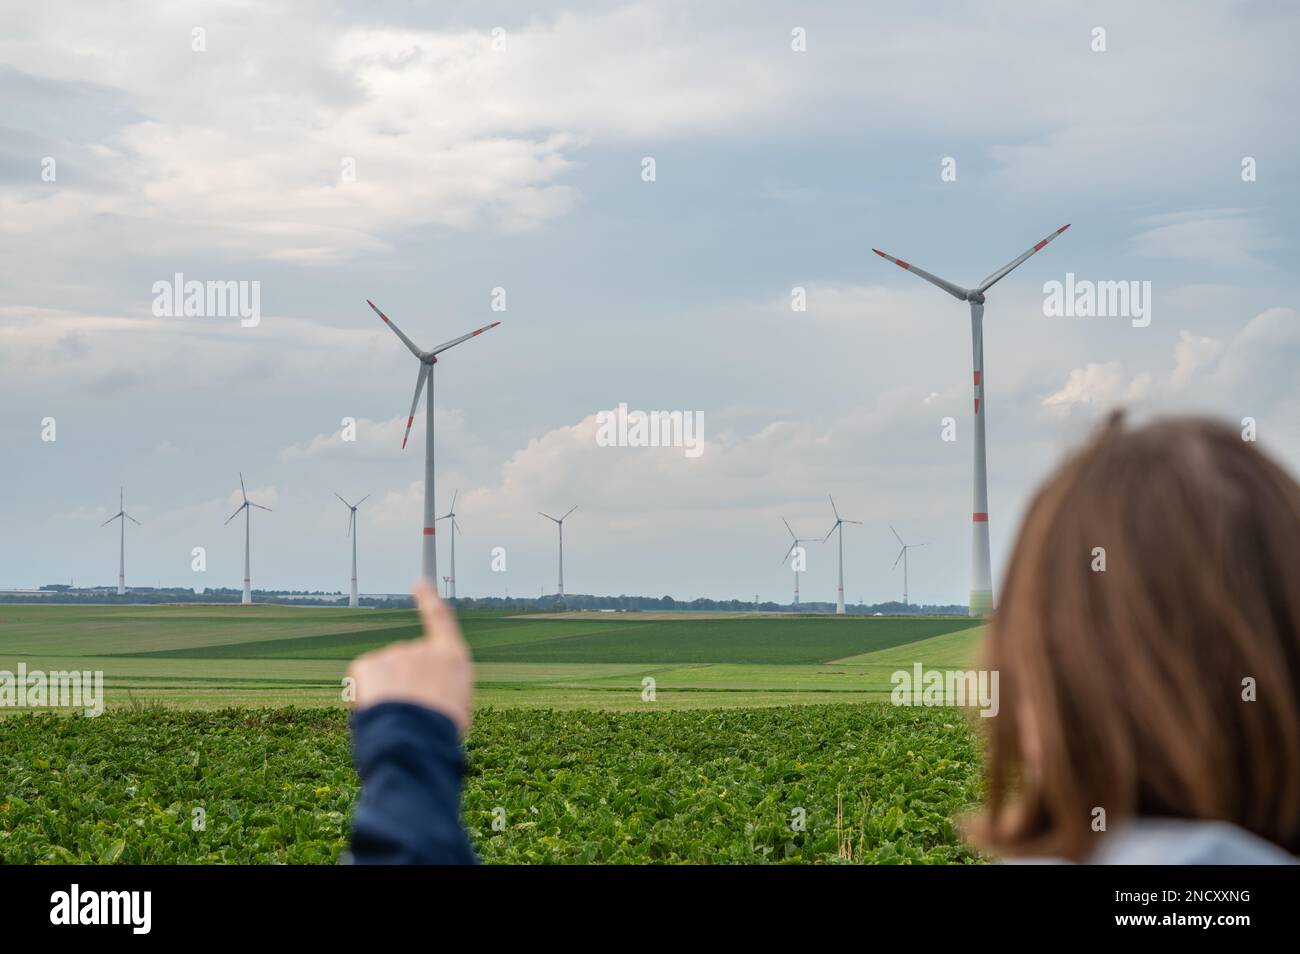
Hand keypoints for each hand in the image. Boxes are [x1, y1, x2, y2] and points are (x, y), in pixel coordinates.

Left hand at [346, 580, 473, 733]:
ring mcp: (395, 653)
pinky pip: (363, 681)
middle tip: (412, 713)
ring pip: (384, 674)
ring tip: (397, 717)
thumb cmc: (440, 732)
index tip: (419, 582)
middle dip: (404, 683)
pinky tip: (376, 711)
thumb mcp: (456, 706)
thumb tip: (421, 689)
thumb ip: (440, 687)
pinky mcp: (368, 664)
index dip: (428, 600)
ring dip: (386, 693)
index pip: (440, 619)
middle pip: (406, 661)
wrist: (417, 739)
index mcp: (452, 657)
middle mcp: (423, 649)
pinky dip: (364, 696)